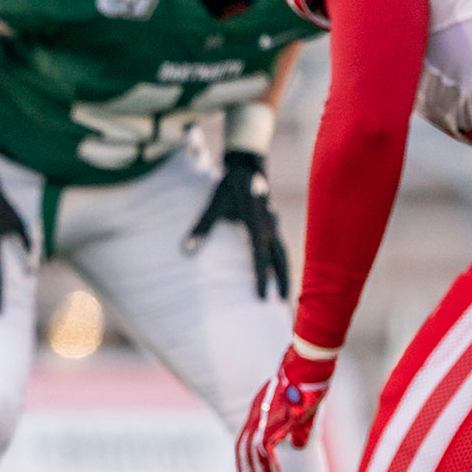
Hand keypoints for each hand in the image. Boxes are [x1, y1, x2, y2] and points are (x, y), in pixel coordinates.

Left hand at [186, 150, 288, 300]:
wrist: (247, 166)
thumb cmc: (228, 187)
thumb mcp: (213, 206)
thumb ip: (201, 228)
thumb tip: (186, 250)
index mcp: (257, 223)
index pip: (260, 256)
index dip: (260, 278)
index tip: (261, 297)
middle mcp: (270, 226)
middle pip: (280, 259)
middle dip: (282, 281)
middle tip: (284, 304)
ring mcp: (274, 225)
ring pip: (283, 253)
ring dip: (285, 273)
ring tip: (285, 294)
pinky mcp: (273, 224)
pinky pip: (280, 247)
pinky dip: (282, 262)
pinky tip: (279, 274)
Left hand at [236, 346, 336, 471]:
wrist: (308, 366)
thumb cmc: (307, 384)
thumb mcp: (300, 410)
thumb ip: (297, 427)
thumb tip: (298, 444)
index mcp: (257, 413)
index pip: (243, 443)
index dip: (244, 464)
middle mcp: (255, 417)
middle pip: (242, 452)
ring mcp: (262, 419)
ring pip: (251, 456)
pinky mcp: (273, 422)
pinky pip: (265, 452)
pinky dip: (270, 469)